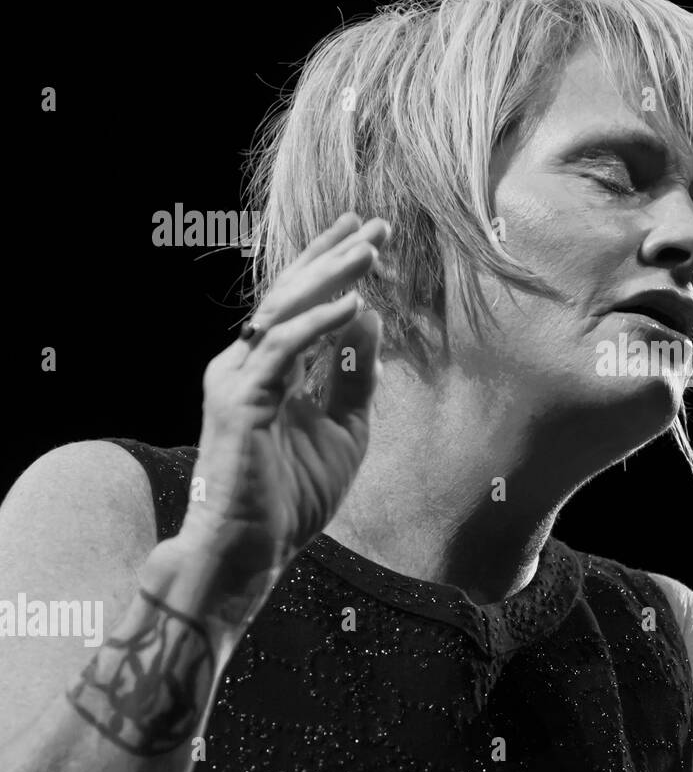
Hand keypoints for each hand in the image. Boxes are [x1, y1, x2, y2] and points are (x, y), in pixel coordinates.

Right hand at [172, 212, 388, 629]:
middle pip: (292, 293)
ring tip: (369, 248)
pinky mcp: (240, 399)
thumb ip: (355, 378)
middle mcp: (247, 363)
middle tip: (374, 223)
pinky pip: (283, 349)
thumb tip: (372, 324)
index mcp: (269, 368)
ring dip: (330, 276)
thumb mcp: (344, 429)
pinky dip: (319, 323)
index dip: (330, 264)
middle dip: (334, 255)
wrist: (253, 548)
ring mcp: (238, 378)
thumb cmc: (293, 495)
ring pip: (286, 310)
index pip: (300, 302)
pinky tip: (354, 304)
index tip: (365, 233)